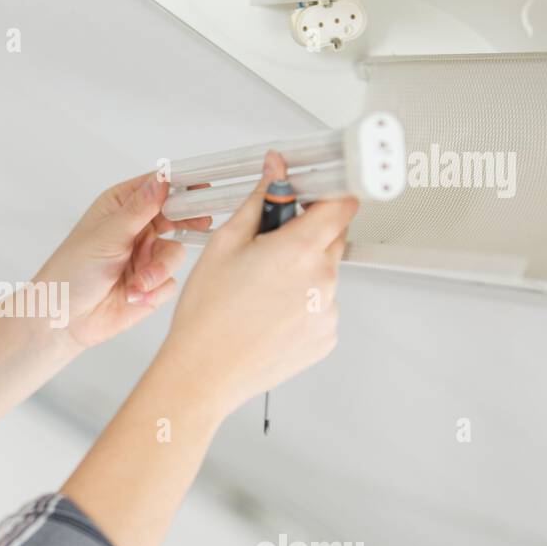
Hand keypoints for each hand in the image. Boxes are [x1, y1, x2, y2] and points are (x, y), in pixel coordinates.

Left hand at [28, 170, 214, 350]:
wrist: (65, 318)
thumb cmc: (72, 271)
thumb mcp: (107, 235)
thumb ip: (139, 209)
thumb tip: (162, 179)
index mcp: (122, 207)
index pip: (158, 187)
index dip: (181, 184)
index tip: (203, 186)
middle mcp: (137, 229)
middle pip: (177, 216)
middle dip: (187, 223)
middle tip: (200, 223)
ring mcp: (146, 256)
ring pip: (176, 253)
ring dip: (159, 269)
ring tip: (139, 282)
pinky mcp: (152, 284)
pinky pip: (171, 281)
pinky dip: (155, 289)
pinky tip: (135, 295)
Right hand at [155, 150, 359, 415]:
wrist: (204, 372)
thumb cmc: (207, 316)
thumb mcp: (224, 244)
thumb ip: (258, 201)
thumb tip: (275, 173)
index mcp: (299, 250)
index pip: (342, 203)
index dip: (327, 194)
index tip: (313, 195)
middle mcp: (323, 279)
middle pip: (334, 237)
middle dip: (308, 234)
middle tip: (268, 249)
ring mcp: (328, 311)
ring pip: (326, 274)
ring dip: (303, 272)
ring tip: (260, 292)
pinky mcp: (326, 336)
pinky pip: (322, 307)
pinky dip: (302, 304)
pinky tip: (268, 314)